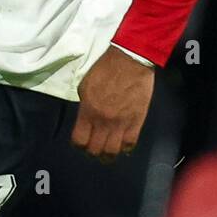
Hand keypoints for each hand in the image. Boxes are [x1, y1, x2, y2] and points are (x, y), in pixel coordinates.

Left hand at [72, 46, 154, 160]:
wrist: (130, 61)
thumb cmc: (104, 69)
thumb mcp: (85, 87)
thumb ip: (85, 107)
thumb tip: (87, 118)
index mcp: (88, 112)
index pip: (79, 140)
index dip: (78, 145)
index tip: (80, 144)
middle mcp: (103, 122)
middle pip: (95, 149)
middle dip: (92, 152)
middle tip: (94, 150)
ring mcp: (121, 123)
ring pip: (112, 151)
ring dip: (108, 155)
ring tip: (108, 155)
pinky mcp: (137, 121)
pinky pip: (130, 143)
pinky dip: (126, 148)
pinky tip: (123, 147)